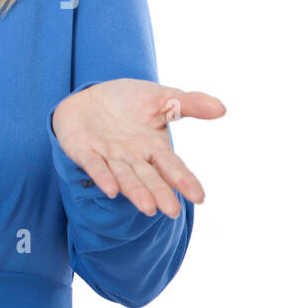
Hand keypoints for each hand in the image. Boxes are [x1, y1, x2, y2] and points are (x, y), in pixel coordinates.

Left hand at [50, 79, 225, 217]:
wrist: (89, 96)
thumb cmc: (128, 101)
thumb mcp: (160, 97)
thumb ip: (189, 103)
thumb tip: (223, 109)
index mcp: (153, 148)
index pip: (172, 166)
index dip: (184, 181)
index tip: (199, 197)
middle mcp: (133, 158)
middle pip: (149, 177)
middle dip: (160, 193)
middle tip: (172, 211)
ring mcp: (109, 157)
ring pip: (124, 177)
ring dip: (135, 191)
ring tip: (148, 208)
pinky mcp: (84, 151)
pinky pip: (94, 165)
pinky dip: (103, 177)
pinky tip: (111, 190)